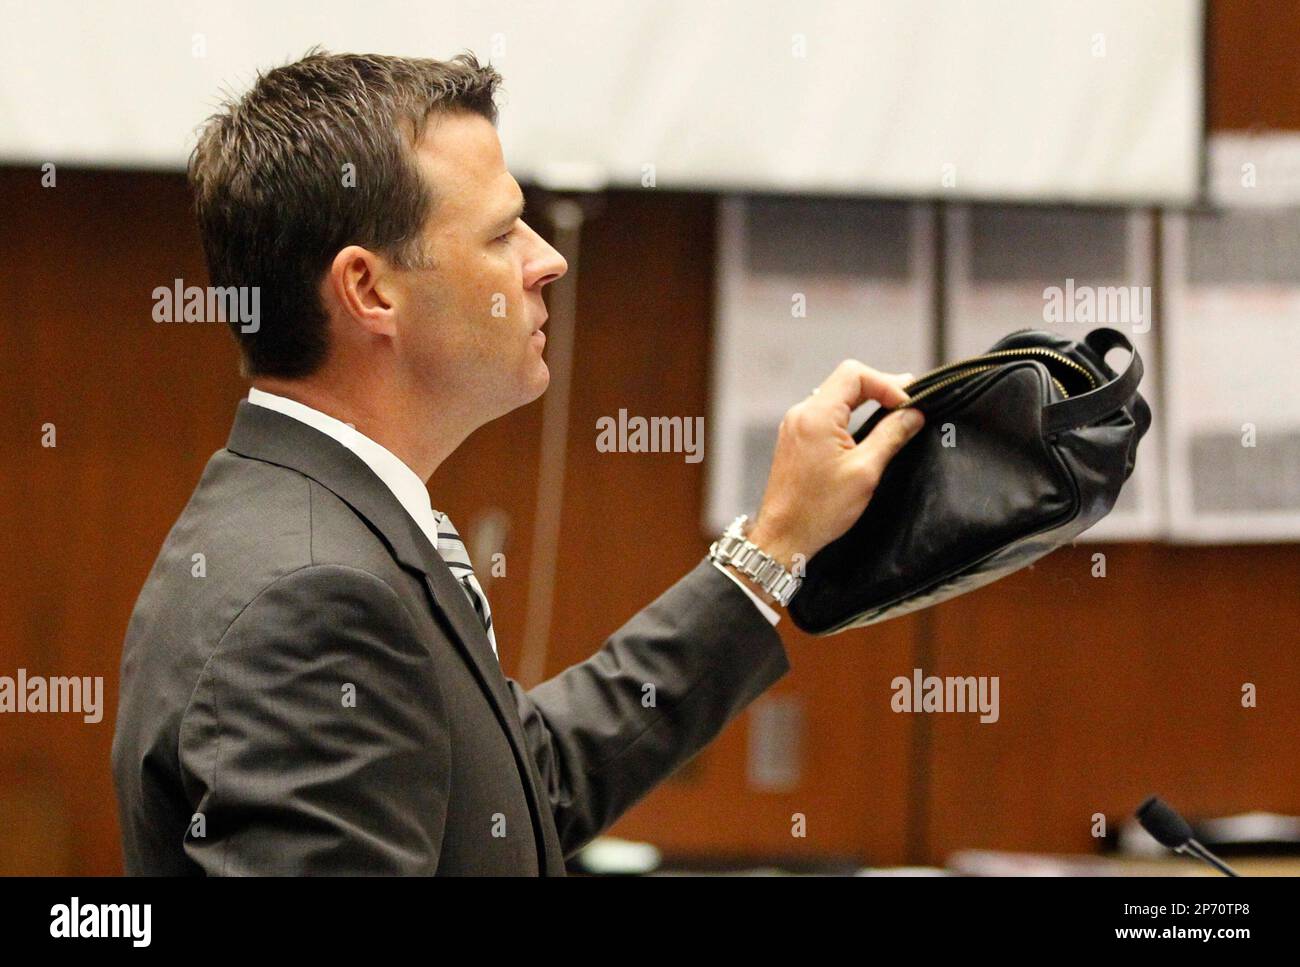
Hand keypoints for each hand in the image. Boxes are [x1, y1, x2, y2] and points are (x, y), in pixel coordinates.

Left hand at [747, 361, 923, 568]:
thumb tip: (913, 414)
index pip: (855, 374)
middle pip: (845, 382)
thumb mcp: (865, 471)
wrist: (784, 535)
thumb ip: (891, 436)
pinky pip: (825, 414)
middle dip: (879, 388)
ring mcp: (795, 425)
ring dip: (865, 401)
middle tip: (908, 403)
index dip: (886, 383)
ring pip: (836, 396)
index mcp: (816, 416)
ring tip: (893, 413)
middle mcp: (801, 414)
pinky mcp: (795, 439)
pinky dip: (849, 414)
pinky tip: (868, 428)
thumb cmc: (819, 509)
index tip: (907, 405)